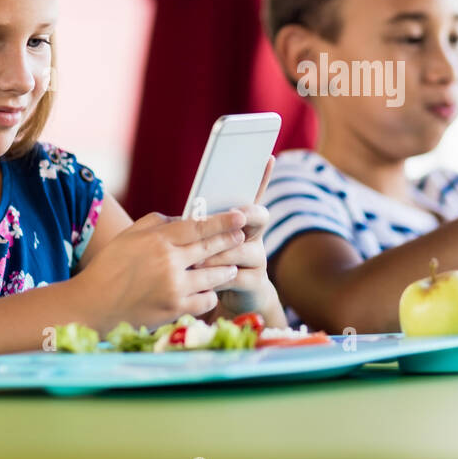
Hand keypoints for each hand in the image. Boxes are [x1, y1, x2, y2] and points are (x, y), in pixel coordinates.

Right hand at [79, 208, 246, 331]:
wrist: (92, 306)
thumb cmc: (109, 268)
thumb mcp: (128, 236)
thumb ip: (157, 222)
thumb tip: (184, 218)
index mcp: (157, 241)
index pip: (198, 227)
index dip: (223, 221)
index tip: (240, 216)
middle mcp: (169, 262)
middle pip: (211, 248)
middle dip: (231, 241)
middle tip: (242, 236)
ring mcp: (174, 287)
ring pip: (214, 276)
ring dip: (225, 270)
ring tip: (229, 267)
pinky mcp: (176, 309)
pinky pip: (207, 300)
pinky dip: (210, 295)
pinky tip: (210, 291)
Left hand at [197, 156, 287, 325]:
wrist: (234, 300)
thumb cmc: (212, 266)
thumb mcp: (206, 244)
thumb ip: (203, 228)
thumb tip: (189, 214)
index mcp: (242, 221)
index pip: (253, 193)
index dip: (262, 176)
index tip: (268, 158)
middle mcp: (254, 235)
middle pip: (258, 216)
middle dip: (245, 214)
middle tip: (235, 216)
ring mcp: (258, 257)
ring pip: (240, 248)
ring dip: (216, 254)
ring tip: (197, 261)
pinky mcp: (256, 281)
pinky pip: (236, 275)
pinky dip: (218, 278)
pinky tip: (205, 283)